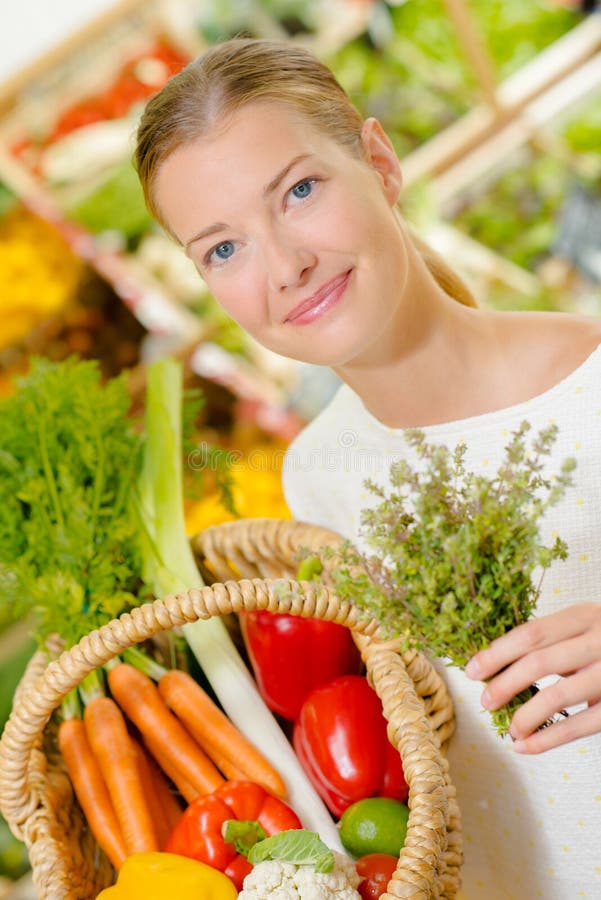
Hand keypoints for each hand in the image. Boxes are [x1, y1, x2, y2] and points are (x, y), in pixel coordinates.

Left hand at [465, 603, 600, 752]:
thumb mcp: (588, 629)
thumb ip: (555, 641)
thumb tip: (499, 666)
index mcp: (585, 616)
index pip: (531, 633)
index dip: (497, 653)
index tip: (472, 671)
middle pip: (539, 662)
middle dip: (505, 684)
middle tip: (486, 701)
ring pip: (557, 695)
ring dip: (525, 716)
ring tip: (509, 729)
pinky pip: (581, 725)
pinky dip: (548, 739)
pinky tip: (526, 746)